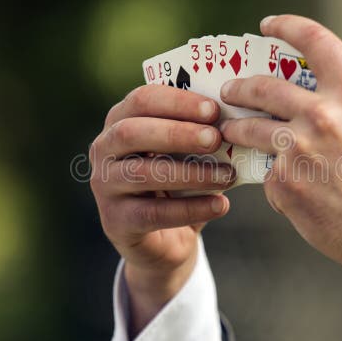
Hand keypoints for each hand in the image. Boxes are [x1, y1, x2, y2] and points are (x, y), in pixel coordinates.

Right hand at [90, 85, 234, 334]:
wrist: (165, 240)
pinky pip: (153, 213)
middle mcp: (103, 149)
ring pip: (142, 174)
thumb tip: (237, 119)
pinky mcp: (116, 221)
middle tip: (215, 138)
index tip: (214, 109)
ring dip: (189, 173)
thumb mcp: (186, 153)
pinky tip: (220, 205)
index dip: (177, 102)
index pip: (141, 100)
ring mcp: (104, 186)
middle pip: (131, 132)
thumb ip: (199, 132)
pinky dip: (190, 209)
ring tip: (226, 176)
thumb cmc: (178, 182)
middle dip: (176, 133)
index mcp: (120, 120)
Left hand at [219, 15, 341, 306]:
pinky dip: (274, 178)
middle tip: (230, 91)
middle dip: (239, 87)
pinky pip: (267, 173)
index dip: (288, 26)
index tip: (268, 25)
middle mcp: (321, 117)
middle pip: (262, 88)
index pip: (315, 42)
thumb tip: (314, 92)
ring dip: (236, 130)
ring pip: (249, 130)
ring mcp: (297, 151)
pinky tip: (290, 189)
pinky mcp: (283, 184)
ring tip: (232, 132)